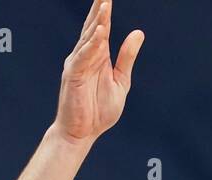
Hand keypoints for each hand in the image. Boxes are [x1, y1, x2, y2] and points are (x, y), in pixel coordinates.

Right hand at [51, 1, 144, 146]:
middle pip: (93, 27)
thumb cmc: (98, 111)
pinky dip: (91, 45)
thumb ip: (127, 57)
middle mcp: (86, 56)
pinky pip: (83, 57)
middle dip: (100, 9)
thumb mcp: (121, 81)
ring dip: (97, 22)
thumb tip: (138, 32)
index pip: (102, 27)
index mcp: (98, 56)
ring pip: (88, 39)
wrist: (82, 133)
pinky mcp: (73, 76)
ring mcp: (78, 64)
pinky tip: (100, 33)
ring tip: (106, 5)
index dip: (105, 10)